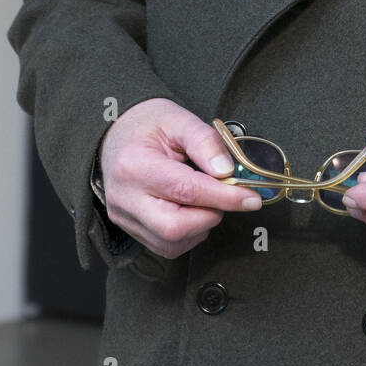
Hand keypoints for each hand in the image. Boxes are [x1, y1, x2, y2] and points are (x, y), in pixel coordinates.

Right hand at [97, 97, 262, 258]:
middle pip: (174, 228)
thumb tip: (227, 172)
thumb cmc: (147, 125)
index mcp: (135, 165)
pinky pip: (165, 246)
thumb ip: (206, 142)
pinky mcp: (129, 228)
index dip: (224, 197)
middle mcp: (125, 197)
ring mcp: (124, 216)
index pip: (186, 190)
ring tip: (204, 198)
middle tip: (222, 195)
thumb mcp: (178, 119)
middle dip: (210, 215)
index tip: (251, 197)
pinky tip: (191, 210)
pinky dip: (188, 233)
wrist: (115, 134)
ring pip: (171, 243)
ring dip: (201, 225)